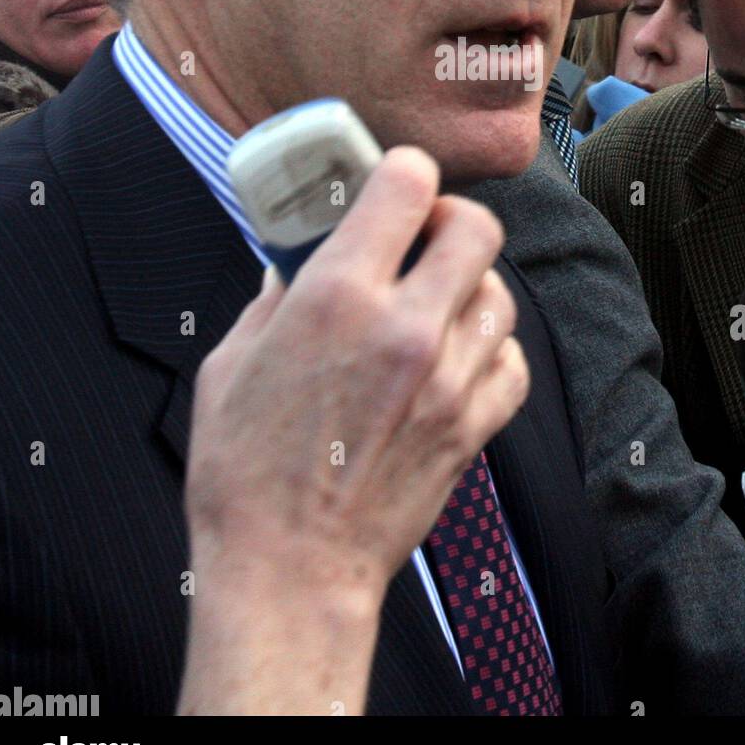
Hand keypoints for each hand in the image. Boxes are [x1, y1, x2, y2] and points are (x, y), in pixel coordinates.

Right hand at [179, 145, 527, 712]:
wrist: (290, 571)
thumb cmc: (244, 473)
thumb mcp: (230, 365)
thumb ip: (272, 300)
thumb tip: (293, 265)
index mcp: (336, 296)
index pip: (407, 185)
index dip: (403, 173)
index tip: (393, 185)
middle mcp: (404, 327)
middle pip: (477, 229)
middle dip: (452, 221)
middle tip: (424, 240)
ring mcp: (448, 380)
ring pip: (500, 293)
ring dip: (471, 288)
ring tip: (437, 306)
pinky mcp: (473, 428)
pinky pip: (514, 362)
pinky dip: (493, 351)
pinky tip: (458, 360)